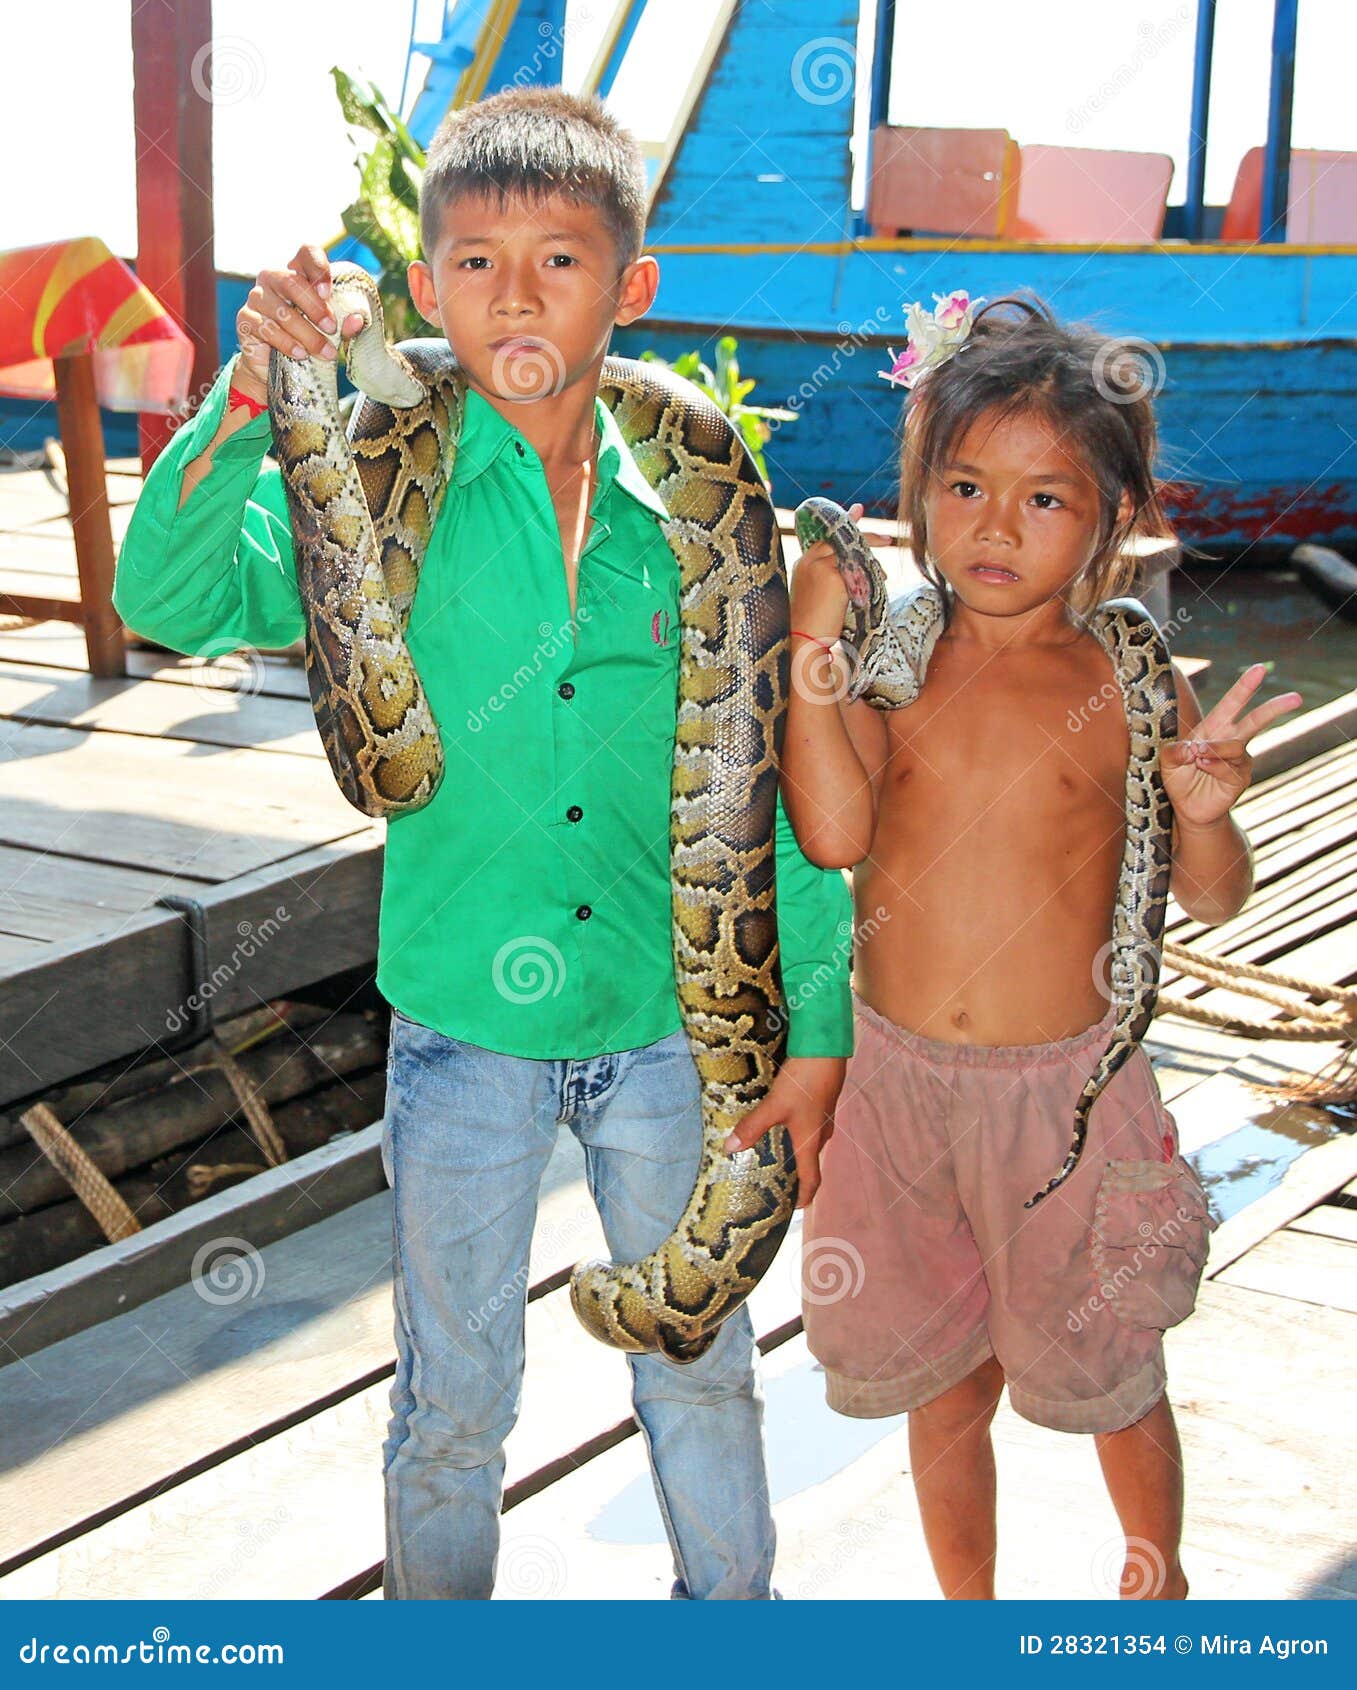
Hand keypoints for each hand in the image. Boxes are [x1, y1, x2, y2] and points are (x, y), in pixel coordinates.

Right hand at [234, 244, 365, 393]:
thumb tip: (357, 321)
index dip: (318, 267)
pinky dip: (287, 343)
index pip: (306, 252)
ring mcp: (256, 297)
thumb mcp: (329, 332)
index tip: (328, 292)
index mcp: (298, 273)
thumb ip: (345, 325)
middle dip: (315, 308)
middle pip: (292, 282)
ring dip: (308, 335)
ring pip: (282, 312)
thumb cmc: (307, 340)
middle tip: (331, 329)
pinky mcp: (245, 319)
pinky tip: (300, 354)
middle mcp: (273, 278)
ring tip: (326, 353)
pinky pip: (267, 328)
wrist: (274, 367)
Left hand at [722, 1056, 846, 1206]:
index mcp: (812, 1142)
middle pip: (808, 1162)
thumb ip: (753, 1127)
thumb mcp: (775, 1105)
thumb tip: (729, 1149)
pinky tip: (777, 1123)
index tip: (792, 1208)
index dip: (803, 1197)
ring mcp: (822, 1118)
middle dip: (792, 1174)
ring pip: (807, 1142)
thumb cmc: (804, 1081)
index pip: (812, 1180)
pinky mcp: (819, 1102)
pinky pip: (806, 1126)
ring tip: (768, 1152)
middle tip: (771, 1181)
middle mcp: (820, 1134)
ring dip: (791, 1151)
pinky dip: (792, 1132)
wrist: (826, 1049)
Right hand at [791, 501, 875, 641]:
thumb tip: (850, 572)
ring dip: (873, 562)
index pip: (826, 537)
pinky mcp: (836, 579)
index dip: (844, 523)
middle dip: (867, 538)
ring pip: (854, 555)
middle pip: (841, 539)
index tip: (857, 510)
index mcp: (802, 564)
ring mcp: (822, 568)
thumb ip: (827, 578)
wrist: (803, 643)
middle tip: (887, 539)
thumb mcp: (814, 596)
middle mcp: (810, 562)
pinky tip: (882, 580)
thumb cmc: (808, 627)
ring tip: (886, 574)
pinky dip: (873, 574)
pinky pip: (861, 570)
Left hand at [1163, 662, 1301, 829]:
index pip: (1232, 704)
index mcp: (1214, 729)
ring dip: (1215, 748)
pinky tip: (1203, 767)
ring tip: (1198, 755)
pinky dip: (1213, 765)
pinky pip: (1230, 767)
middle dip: (1275, 708)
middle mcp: (1231, 741)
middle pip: (1256, 721)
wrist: (1189, 809)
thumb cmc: (1180, 779)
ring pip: (1235, 746)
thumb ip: (1174, 751)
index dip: (1245, 686)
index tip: (1260, 669)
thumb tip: (1193, 748)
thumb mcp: (1167, 762)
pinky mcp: (1240, 778)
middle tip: (1296, 698)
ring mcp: (1239, 760)